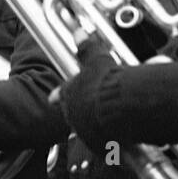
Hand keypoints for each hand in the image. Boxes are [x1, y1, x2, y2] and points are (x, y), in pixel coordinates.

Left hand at [59, 33, 115, 149]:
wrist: (118, 108)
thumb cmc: (106, 83)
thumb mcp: (96, 60)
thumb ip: (85, 47)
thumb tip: (78, 32)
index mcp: (70, 95)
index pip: (60, 95)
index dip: (58, 95)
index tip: (53, 97)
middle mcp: (74, 116)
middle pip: (77, 114)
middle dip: (87, 110)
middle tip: (101, 105)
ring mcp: (85, 133)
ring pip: (91, 129)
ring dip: (101, 125)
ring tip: (117, 119)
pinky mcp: (100, 147)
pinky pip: (106, 144)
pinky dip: (114, 140)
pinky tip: (125, 135)